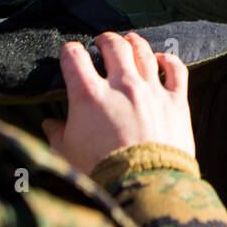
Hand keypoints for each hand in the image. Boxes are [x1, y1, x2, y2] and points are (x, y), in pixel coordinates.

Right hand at [41, 31, 194, 173]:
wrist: (143, 187)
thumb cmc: (101, 174)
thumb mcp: (68, 155)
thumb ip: (58, 135)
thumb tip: (50, 125)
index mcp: (89, 96)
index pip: (74, 58)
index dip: (70, 52)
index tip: (70, 53)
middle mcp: (121, 86)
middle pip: (113, 46)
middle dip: (105, 40)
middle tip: (102, 42)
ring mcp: (151, 91)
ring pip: (143, 52)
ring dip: (134, 42)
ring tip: (129, 40)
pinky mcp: (176, 101)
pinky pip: (176, 70)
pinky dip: (169, 60)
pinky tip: (162, 59)